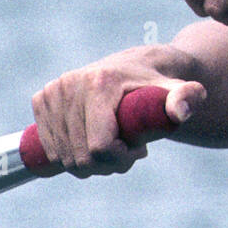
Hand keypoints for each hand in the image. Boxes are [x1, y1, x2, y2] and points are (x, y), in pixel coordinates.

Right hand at [30, 49, 205, 176]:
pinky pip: (50, 150)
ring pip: (63, 158)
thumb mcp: (178, 90)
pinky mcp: (41, 101)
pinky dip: (71, 156)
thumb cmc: (160, 83)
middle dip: (108, 164)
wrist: (139, 64)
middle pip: (80, 157)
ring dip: (91, 162)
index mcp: (98, 84)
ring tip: (114, 145)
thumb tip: (181, 111)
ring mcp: (52, 93)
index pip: (99, 147)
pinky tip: (92, 141)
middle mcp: (69, 85)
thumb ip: (187, 98)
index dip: (120, 160)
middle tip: (130, 150)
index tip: (140, 150)